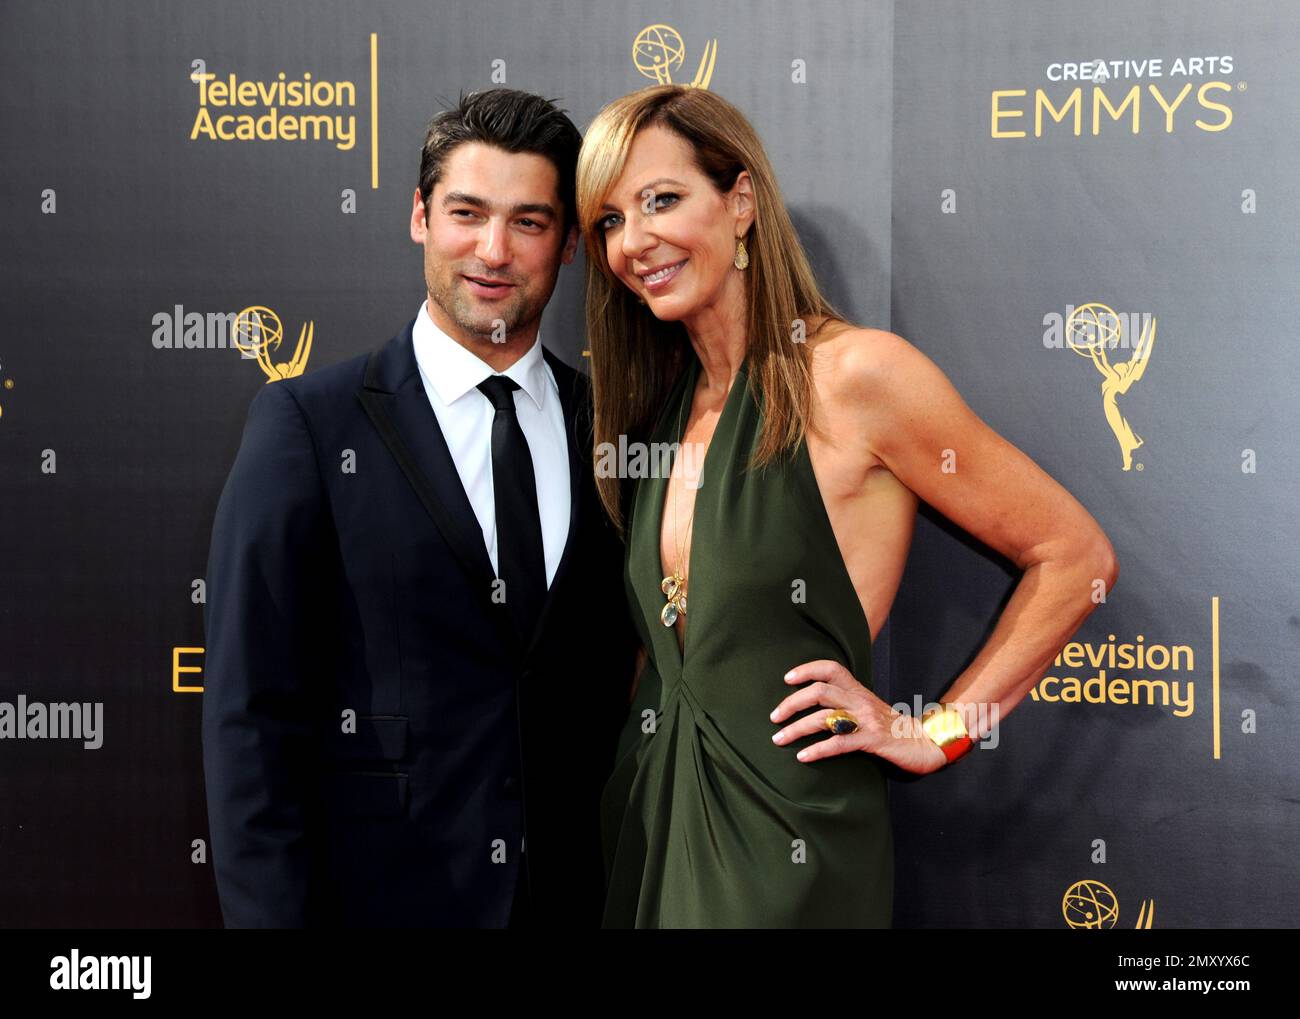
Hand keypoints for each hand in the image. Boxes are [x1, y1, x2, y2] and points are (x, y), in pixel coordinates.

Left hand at [769, 660, 949, 775]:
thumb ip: (846, 701)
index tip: (787, 679)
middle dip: (791, 703)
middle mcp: (861, 700)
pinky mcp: (873, 740)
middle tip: (774, 717)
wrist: (925, 742)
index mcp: (859, 690)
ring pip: (824, 718)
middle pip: (819, 692)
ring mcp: (867, 720)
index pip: (831, 668)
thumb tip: (813, 704)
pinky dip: (818, 749)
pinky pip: (840, 743)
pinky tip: (803, 757)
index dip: (807, 669)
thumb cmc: (891, 727)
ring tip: (779, 739)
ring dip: (796, 729)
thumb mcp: (868, 707)